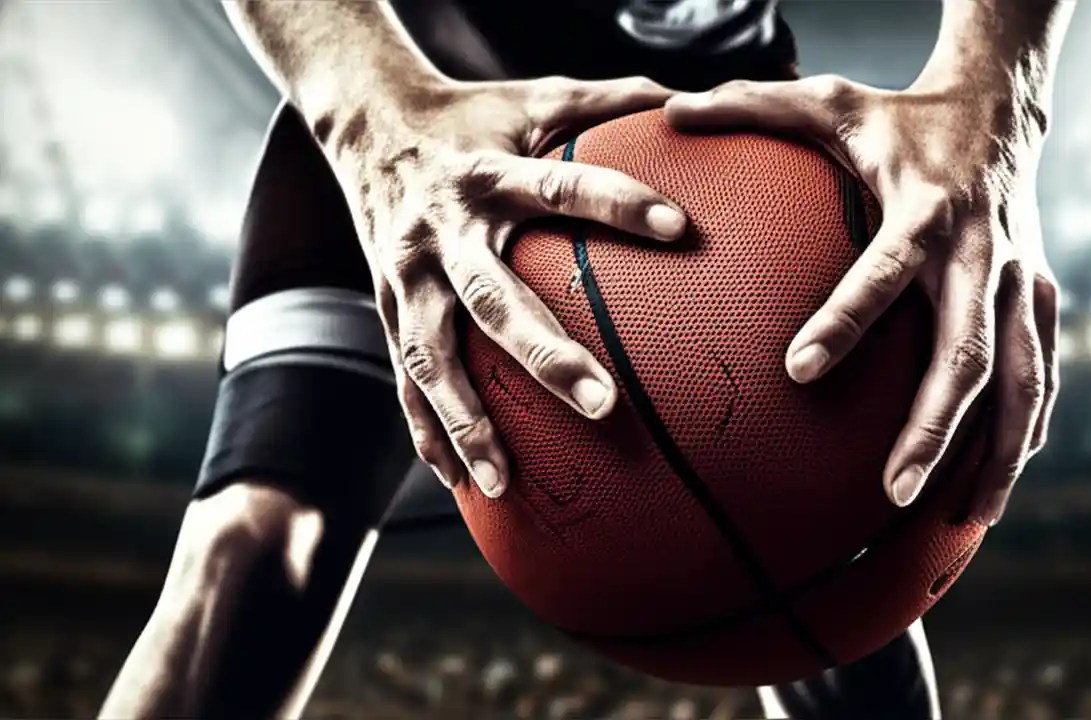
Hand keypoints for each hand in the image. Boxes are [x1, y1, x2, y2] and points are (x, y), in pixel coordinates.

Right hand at [331, 75, 686, 497]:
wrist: (366, 123)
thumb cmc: (472, 116)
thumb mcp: (534, 98)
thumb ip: (607, 102)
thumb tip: (690, 101)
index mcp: (487, 174)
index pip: (559, 186)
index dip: (616, 202)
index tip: (679, 229)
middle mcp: (442, 231)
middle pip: (493, 299)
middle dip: (546, 356)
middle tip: (607, 405)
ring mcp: (404, 276)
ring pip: (431, 357)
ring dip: (466, 421)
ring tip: (503, 483)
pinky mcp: (383, 306)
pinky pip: (402, 379)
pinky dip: (428, 430)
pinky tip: (458, 482)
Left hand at [666, 75, 1059, 524]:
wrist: (1002, 103)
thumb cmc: (901, 114)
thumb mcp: (830, 100)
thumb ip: (751, 107)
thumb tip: (667, 110)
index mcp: (927, 206)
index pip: (887, 269)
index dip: (847, 318)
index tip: (796, 370)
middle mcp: (983, 248)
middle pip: (968, 349)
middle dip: (935, 425)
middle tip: (892, 490)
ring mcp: (1021, 276)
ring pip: (1022, 376)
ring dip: (996, 450)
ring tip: (963, 517)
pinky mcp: (1039, 292)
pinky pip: (1042, 371)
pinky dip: (1028, 427)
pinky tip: (998, 478)